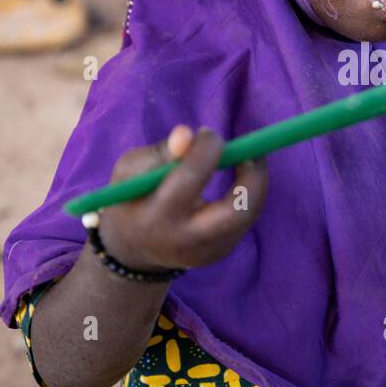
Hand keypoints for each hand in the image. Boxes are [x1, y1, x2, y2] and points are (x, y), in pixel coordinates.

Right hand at [97, 125, 267, 271]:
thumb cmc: (133, 195)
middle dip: (253, 176)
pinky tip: (238, 181)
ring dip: (255, 182)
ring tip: (246, 159)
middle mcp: (185, 240)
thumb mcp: (130, 171)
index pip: (191, 178)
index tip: (208, 134)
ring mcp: (207, 252)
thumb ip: (159, 153)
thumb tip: (186, 135)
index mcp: (157, 216)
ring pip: (248, 214)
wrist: (133, 245)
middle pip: (236, 210)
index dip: (206, 149)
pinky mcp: (220, 253)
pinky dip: (247, 195)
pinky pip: (245, 220)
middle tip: (253, 151)